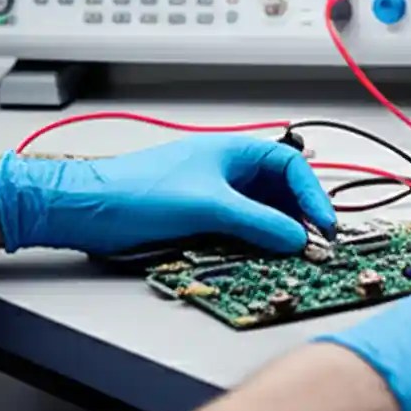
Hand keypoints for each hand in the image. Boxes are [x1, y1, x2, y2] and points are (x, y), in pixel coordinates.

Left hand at [0, 134, 335, 254]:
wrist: (85, 211)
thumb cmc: (134, 191)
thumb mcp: (206, 206)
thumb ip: (256, 222)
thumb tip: (295, 236)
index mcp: (235, 152)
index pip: (292, 168)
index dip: (313, 195)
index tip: (324, 223)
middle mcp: (230, 172)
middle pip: (282, 194)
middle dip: (300, 218)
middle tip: (315, 244)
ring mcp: (217, 196)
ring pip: (264, 215)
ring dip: (278, 234)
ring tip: (291, 255)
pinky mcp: (203, 219)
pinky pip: (243, 231)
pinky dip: (256, 244)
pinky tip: (261, 259)